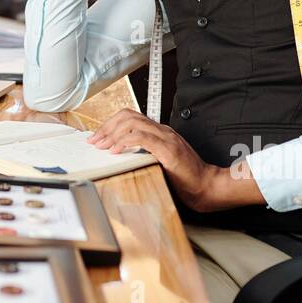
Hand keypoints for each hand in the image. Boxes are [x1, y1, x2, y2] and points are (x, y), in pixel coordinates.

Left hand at [87, 108, 214, 209]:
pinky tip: (116, 151)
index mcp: (160, 133)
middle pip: (128, 116)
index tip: (98, 137)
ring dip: (112, 133)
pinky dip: (124, 142)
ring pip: (132, 123)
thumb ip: (145, 155)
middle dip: (107, 127)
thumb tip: (121, 157)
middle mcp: (162, 131)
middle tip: (95, 141)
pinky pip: (141, 138)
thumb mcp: (161, 162)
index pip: (131, 117)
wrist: (207, 186)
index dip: (111, 124)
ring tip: (102, 146)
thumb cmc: (186, 178)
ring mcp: (166, 138)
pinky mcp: (168, 150)